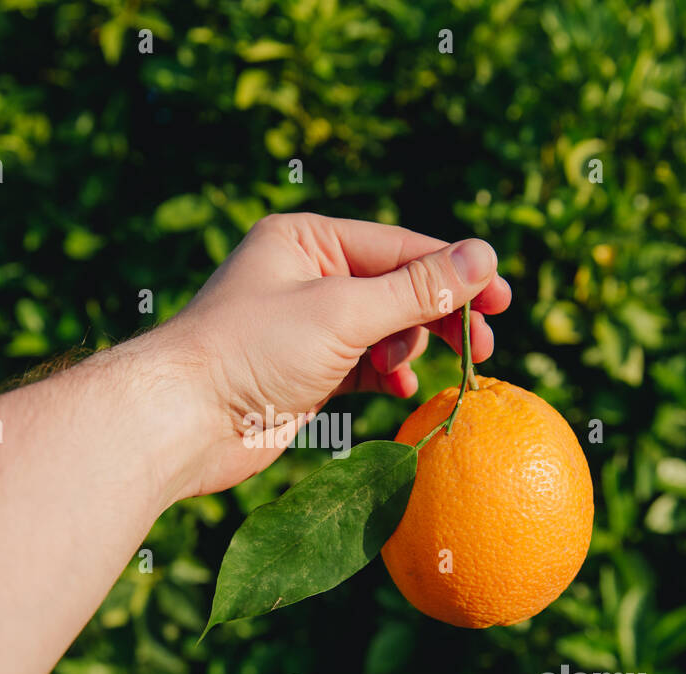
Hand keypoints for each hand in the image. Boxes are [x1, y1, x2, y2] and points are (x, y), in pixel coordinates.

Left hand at [158, 213, 512, 497]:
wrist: (184, 421)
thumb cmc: (251, 351)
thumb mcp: (343, 311)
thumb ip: (416, 289)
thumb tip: (484, 257)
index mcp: (306, 240)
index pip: (399, 247)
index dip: (454, 271)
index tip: (501, 298)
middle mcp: (306, 276)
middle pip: (396, 287)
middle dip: (437, 315)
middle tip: (481, 345)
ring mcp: (306, 326)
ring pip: (384, 328)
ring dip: (409, 347)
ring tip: (412, 369)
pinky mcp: (307, 372)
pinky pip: (366, 364)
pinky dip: (388, 373)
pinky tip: (400, 387)